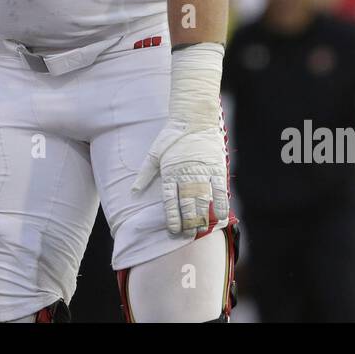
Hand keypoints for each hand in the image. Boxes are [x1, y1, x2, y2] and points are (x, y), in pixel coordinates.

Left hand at [133, 120, 229, 235]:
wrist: (193, 118)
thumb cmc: (172, 136)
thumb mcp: (154, 153)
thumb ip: (145, 174)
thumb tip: (133, 191)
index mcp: (170, 173)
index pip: (170, 202)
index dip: (172, 218)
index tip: (173, 230)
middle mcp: (186, 176)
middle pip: (187, 205)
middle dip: (187, 222)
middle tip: (187, 235)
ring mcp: (203, 173)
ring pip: (203, 201)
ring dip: (202, 217)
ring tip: (200, 230)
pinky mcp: (217, 169)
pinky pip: (220, 191)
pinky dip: (222, 204)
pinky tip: (221, 217)